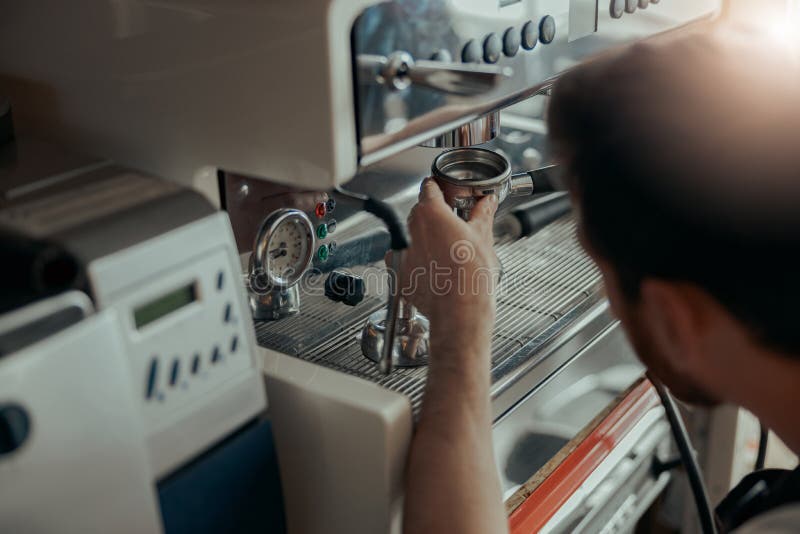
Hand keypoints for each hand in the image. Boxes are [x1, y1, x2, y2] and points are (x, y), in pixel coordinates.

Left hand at [389, 179, 499, 320]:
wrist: (460, 312)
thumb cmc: (471, 279)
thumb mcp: (483, 238)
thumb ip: (481, 214)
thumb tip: (486, 202)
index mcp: (431, 213)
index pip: (428, 188)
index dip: (437, 187)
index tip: (442, 191)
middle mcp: (411, 230)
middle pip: (419, 212)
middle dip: (434, 215)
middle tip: (451, 226)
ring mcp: (402, 252)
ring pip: (411, 235)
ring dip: (423, 238)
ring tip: (445, 253)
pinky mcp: (398, 273)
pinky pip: (403, 259)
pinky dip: (415, 260)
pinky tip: (432, 268)